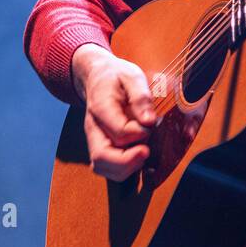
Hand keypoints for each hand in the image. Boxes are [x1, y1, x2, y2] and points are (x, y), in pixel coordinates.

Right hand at [71, 43, 156, 181]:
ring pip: (102, 167)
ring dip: (125, 169)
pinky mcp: (102, 146)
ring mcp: (95, 139)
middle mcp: (94, 128)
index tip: (150, 124)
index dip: (138, 133)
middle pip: (101, 157)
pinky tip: (139, 159)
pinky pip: (106, 168)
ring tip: (144, 154)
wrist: (99, 77)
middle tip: (147, 152)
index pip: (118, 131)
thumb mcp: (132, 76)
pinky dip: (123, 171)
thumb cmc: (118, 76)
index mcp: (100, 107)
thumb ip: (140, 96)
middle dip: (127, 162)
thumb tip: (149, 121)